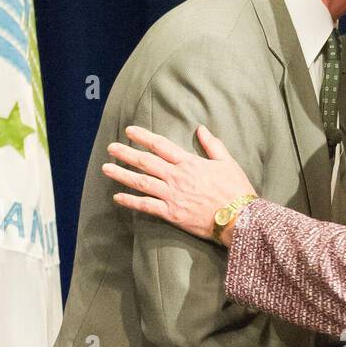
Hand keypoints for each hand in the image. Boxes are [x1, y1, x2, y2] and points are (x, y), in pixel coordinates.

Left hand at [102, 124, 253, 241]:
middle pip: (145, 162)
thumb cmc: (236, 190)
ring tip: (106, 169)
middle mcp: (176, 177)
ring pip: (141, 182)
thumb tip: (201, 129)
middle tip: (111, 147)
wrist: (239, 217)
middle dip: (126, 153)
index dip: (143, 136)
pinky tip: (118, 197)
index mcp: (189, 163)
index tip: (129, 131)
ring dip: (122, 174)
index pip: (160, 145)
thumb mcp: (227, 162)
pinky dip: (131, 202)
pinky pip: (146, 206)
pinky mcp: (172, 213)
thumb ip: (212, 145)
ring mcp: (172, 195)